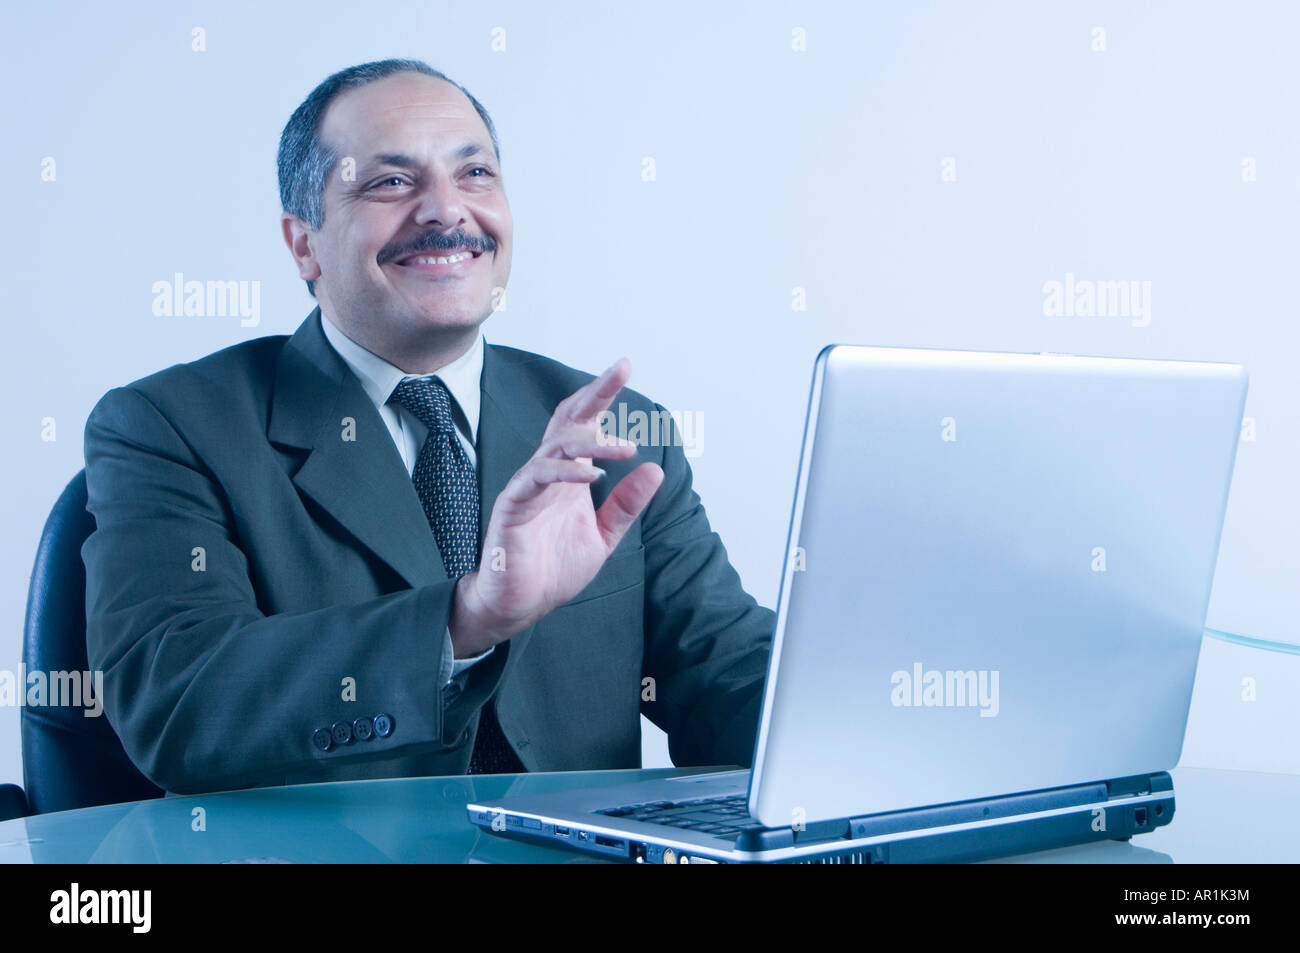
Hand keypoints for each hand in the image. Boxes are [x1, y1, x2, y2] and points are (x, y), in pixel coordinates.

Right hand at [450, 358, 663, 655]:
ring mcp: (529, 487)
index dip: (603, 397)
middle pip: (568, 421)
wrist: (520, 606)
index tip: (624, 367)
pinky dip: (565, 473)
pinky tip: (591, 476)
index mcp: (571, 477)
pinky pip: (536, 479)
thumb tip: (654, 469)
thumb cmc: (554, 570)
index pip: (586, 425)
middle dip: (595, 394)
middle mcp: (549, 474)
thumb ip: (626, 505)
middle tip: (621, 370)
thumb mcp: (604, 537)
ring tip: (623, 447)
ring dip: (591, 441)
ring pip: (556, 446)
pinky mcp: (513, 506)